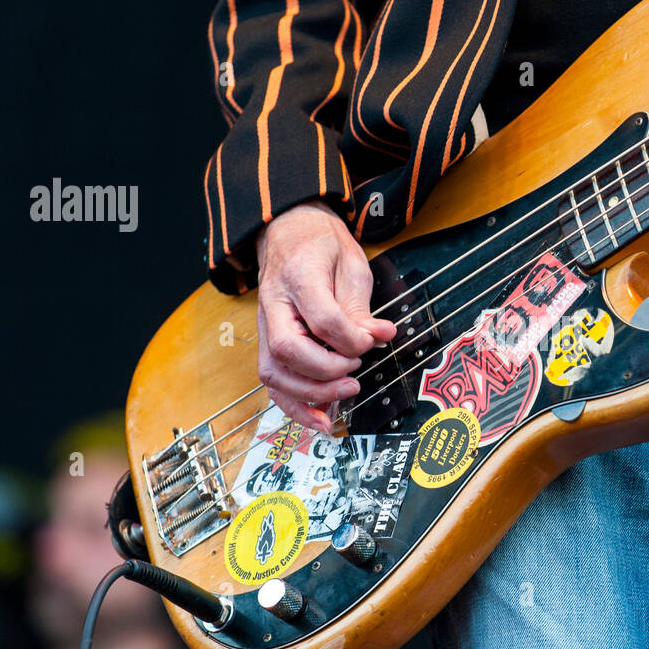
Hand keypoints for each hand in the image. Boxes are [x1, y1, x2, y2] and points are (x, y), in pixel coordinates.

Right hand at [254, 200, 395, 432]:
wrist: (287, 230)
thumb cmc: (320, 243)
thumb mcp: (351, 262)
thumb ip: (360, 305)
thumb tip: (382, 336)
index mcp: (299, 276)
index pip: (322, 319)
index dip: (351, 339)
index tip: (372, 341)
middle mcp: (274, 304)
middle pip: (289, 350)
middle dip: (327, 372)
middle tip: (356, 374)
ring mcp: (266, 325)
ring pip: (274, 372)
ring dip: (310, 395)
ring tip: (343, 397)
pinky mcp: (268, 341)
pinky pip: (273, 380)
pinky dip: (295, 404)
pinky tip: (320, 417)